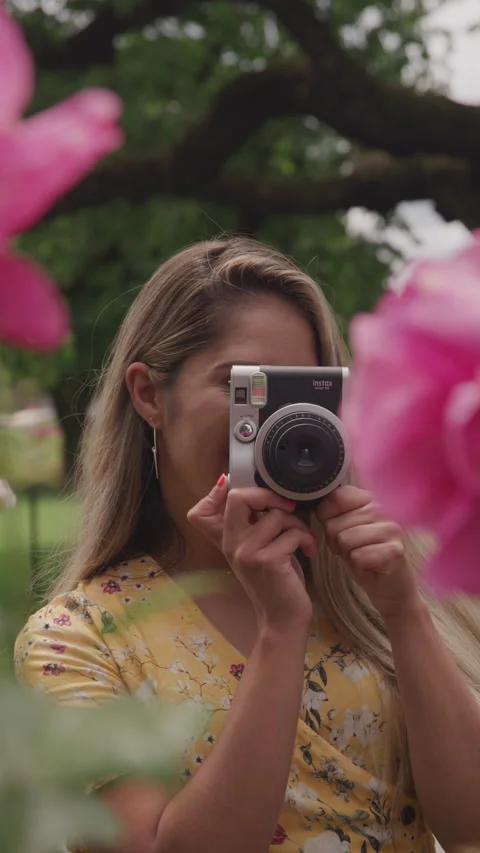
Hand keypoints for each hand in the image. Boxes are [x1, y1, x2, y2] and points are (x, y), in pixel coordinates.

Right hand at [188, 477, 315, 629]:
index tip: (243, 494)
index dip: (216, 492)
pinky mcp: (268, 561)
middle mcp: (231, 545)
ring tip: (301, 539)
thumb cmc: (275, 580)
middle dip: (267, 495)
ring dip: (296, 524)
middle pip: (238, 497)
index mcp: (225, 541)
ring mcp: (247, 553)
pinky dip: (306, 539)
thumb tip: (255, 490)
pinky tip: (308, 551)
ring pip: (276, 515)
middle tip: (285, 507)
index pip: (199, 512)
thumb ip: (249, 524)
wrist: (282, 618)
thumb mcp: (255, 549)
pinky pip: (292, 533)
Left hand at [316, 485, 421, 621]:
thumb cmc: (364, 554)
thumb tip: (317, 506)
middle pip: (334, 524)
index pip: (336, 498)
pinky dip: (358, 566)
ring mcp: (390, 528)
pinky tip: (369, 566)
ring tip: (360, 556)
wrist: (390, 585)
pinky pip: (358, 557)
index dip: (327, 518)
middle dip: (335, 542)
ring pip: (345, 540)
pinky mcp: (395, 550)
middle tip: (352, 549)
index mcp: (368, 499)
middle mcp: (382, 509)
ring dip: (347, 555)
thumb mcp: (343, 530)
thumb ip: (333, 514)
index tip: (338, 529)